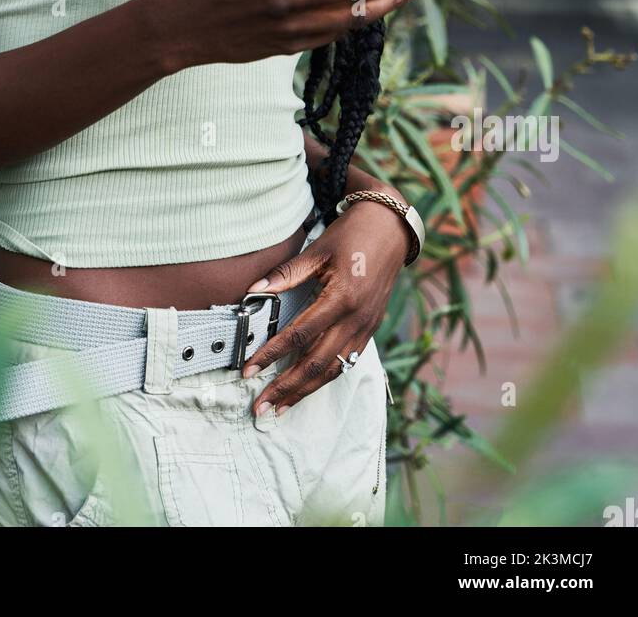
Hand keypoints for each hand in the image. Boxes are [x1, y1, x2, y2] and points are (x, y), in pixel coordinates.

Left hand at [239, 200, 410, 417]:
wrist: (389, 229)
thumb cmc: (351, 235)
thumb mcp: (317, 250)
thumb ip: (285, 274)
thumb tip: (253, 291)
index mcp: (341, 298)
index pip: (299, 336)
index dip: (271, 354)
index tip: (248, 369)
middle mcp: (356, 319)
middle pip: (316, 364)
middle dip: (286, 388)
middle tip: (260, 406)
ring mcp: (366, 327)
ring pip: (333, 370)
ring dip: (305, 391)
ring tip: (280, 407)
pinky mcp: (370, 329)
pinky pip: (347, 361)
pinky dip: (325, 377)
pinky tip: (308, 387)